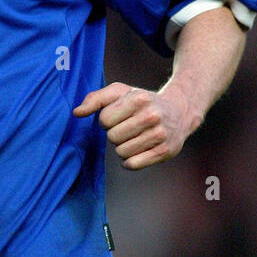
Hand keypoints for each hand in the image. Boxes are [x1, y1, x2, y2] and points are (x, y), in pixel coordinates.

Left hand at [73, 82, 194, 168]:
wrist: (179, 111)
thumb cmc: (142, 102)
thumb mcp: (120, 93)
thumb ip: (96, 99)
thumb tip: (77, 112)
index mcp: (139, 98)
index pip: (104, 119)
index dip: (107, 120)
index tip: (118, 116)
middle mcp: (151, 116)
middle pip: (113, 137)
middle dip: (115, 134)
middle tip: (128, 128)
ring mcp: (160, 134)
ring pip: (122, 152)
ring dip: (123, 147)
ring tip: (134, 137)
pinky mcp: (165, 151)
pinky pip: (133, 164)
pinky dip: (130, 160)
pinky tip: (138, 150)